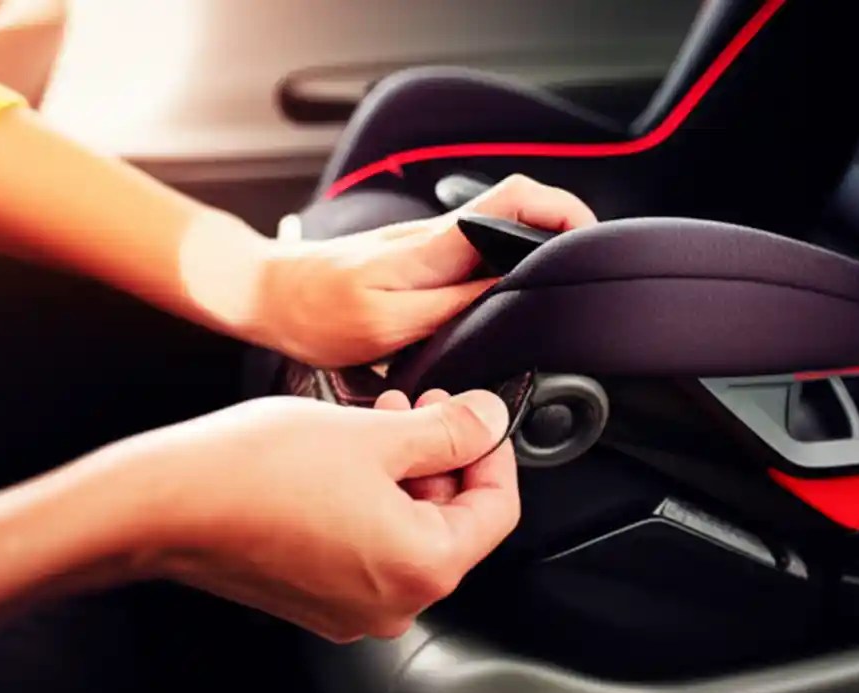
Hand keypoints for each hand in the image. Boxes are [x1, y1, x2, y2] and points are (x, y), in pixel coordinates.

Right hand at [126, 389, 518, 641]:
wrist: (162, 504)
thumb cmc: (256, 472)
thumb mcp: (376, 433)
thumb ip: (450, 429)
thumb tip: (489, 420)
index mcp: (422, 568)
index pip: (497, 509)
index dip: (493, 451)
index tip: (477, 415)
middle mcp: (393, 604)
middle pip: (452, 521)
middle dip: (441, 455)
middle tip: (419, 405)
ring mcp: (352, 608)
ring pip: (408, 529)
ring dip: (404, 470)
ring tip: (377, 419)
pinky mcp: (317, 598)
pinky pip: (368, 546)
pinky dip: (371, 499)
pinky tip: (348, 455)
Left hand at [257, 174, 596, 367]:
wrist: (266, 294)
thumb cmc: (314, 313)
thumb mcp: (386, 326)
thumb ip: (452, 308)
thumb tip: (509, 294)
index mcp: (436, 245)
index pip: (517, 200)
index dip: (564, 211)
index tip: (592, 243)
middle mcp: (438, 236)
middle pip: (521, 211)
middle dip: (564, 233)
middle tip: (587, 274)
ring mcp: (431, 245)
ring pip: (503, 234)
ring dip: (537, 252)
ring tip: (559, 288)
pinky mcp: (422, 261)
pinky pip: (479, 256)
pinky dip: (506, 270)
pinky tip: (512, 297)